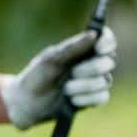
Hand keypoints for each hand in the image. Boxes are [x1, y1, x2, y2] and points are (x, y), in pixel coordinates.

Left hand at [0, 26, 117, 128]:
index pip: (106, 39)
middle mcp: (92, 63)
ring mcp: (93, 82)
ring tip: (66, 89)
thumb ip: (72, 47)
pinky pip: (102, 97)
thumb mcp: (51, 59)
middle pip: (109, 61)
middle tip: (73, 72)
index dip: (107, 42)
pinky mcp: (92, 99)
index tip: (99, 48)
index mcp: (82, 49)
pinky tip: (72, 100)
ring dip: (84, 86)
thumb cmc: (36, 76)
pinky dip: (86, 98)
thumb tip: (94, 33)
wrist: (27, 103)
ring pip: (105, 81)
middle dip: (92, 68)